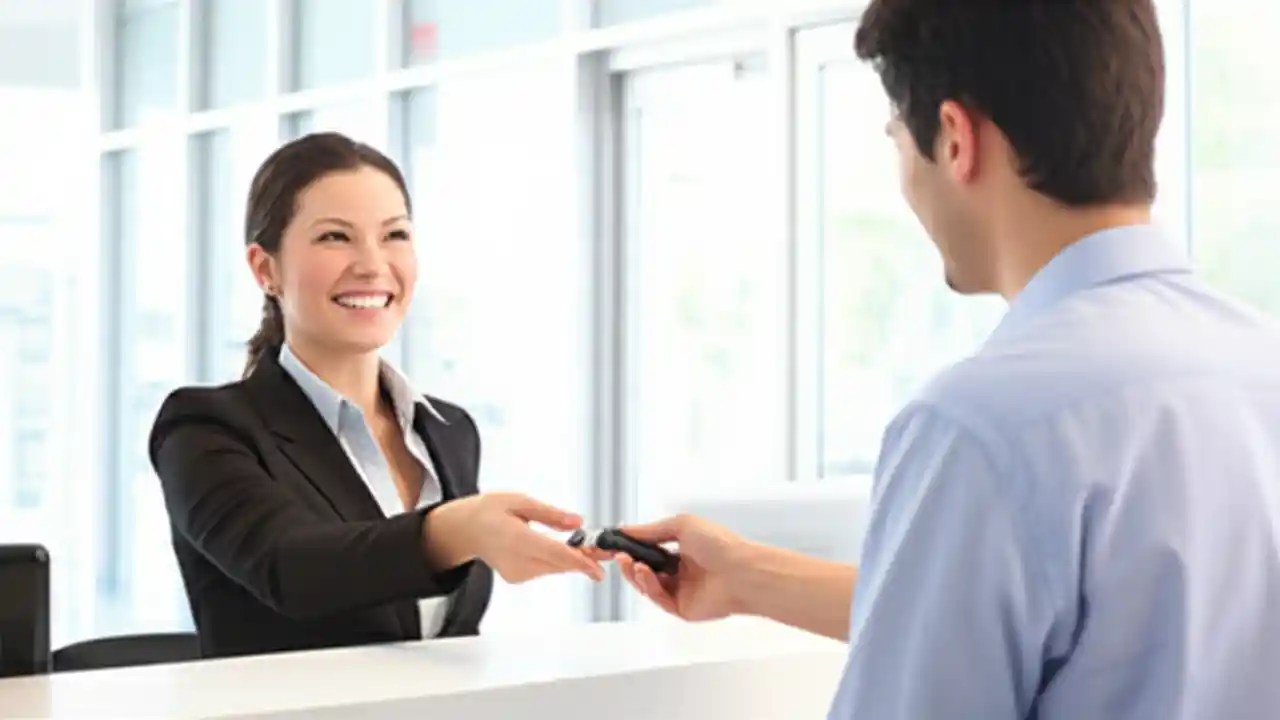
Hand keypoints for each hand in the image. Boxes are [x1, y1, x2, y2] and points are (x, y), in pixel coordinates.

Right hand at [423, 492, 603, 583]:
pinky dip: (555, 561)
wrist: (466, 529)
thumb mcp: (520, 501)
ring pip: (554, 568)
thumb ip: (550, 514)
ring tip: (584, 547)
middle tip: (604, 550)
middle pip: (559, 564)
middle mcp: (516, 561)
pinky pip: (544, 570)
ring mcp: (516, 573)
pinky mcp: (517, 578)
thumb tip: (578, 522)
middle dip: (583, 558)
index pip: (555, 554)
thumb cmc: (490, 510)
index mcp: (517, 539)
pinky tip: (558, 549)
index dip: (580, 562)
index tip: (599, 569)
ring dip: (570, 559)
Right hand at [613, 514, 751, 621]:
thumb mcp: (682, 525)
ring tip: (628, 562)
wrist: (741, 572)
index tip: (617, 543)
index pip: (652, 552)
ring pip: (649, 586)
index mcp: (684, 551)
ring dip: (636, 574)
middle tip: (618, 555)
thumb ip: (652, 530)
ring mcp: (682, 592)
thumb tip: (626, 529)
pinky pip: (659, 599)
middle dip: (631, 563)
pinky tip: (643, 573)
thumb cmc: (719, 544)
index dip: (634, 548)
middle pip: (647, 571)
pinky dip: (648, 586)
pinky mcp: (682, 609)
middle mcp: (682, 572)